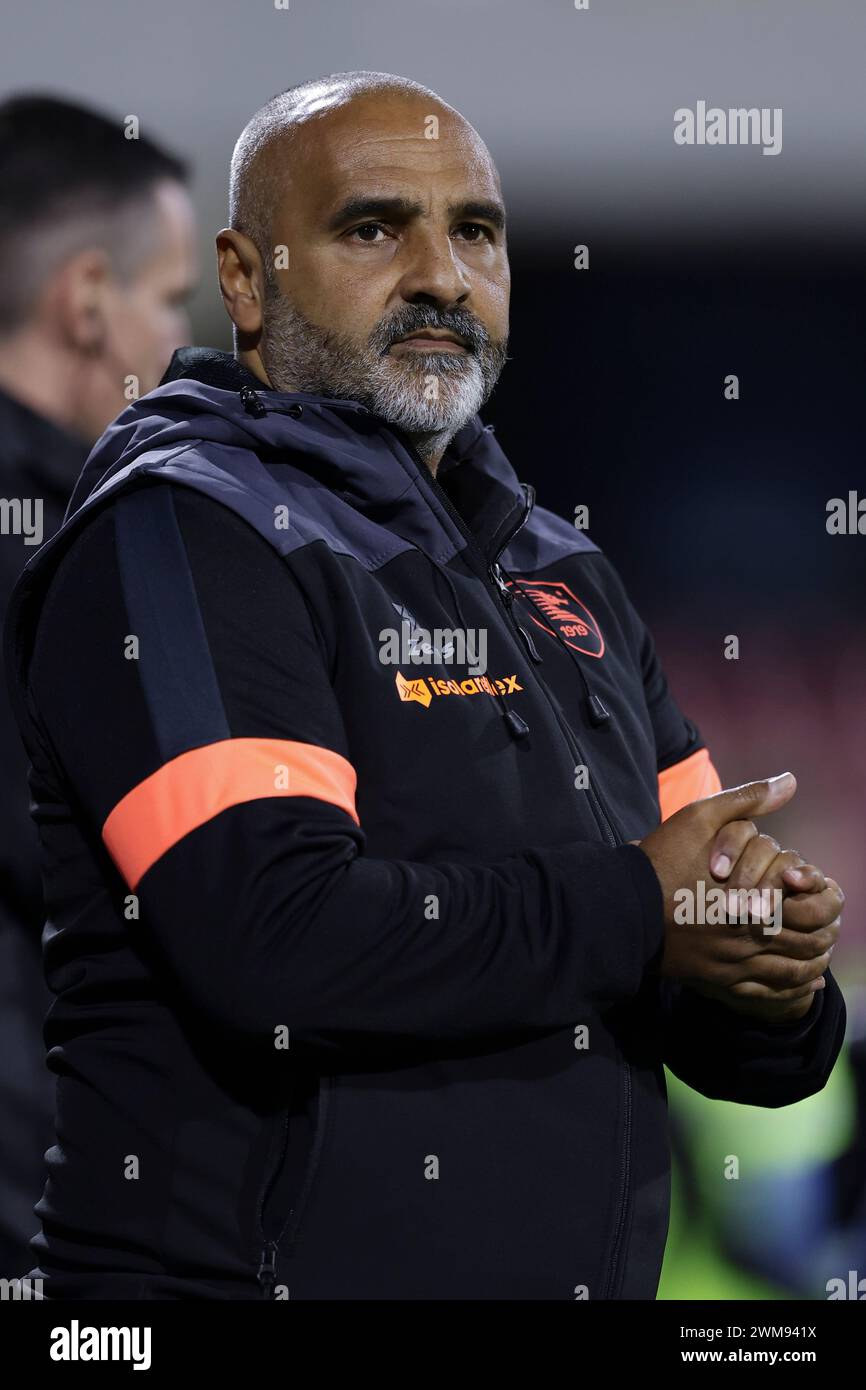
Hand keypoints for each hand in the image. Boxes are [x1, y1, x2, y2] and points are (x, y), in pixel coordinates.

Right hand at [636, 773, 834, 1002]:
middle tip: (827, 921)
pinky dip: (793, 990)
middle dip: (823, 928)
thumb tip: (789, 780)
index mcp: (756, 891)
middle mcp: (752, 931)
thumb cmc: (662, 859)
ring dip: (813, 960)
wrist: (622, 905)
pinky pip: (769, 995)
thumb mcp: (700, 816)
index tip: (815, 885)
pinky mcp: (720, 981)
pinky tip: (803, 982)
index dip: (820, 891)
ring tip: (819, 951)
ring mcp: (736, 961)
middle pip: (809, 937)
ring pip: (794, 970)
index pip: (810, 897)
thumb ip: (747, 799)